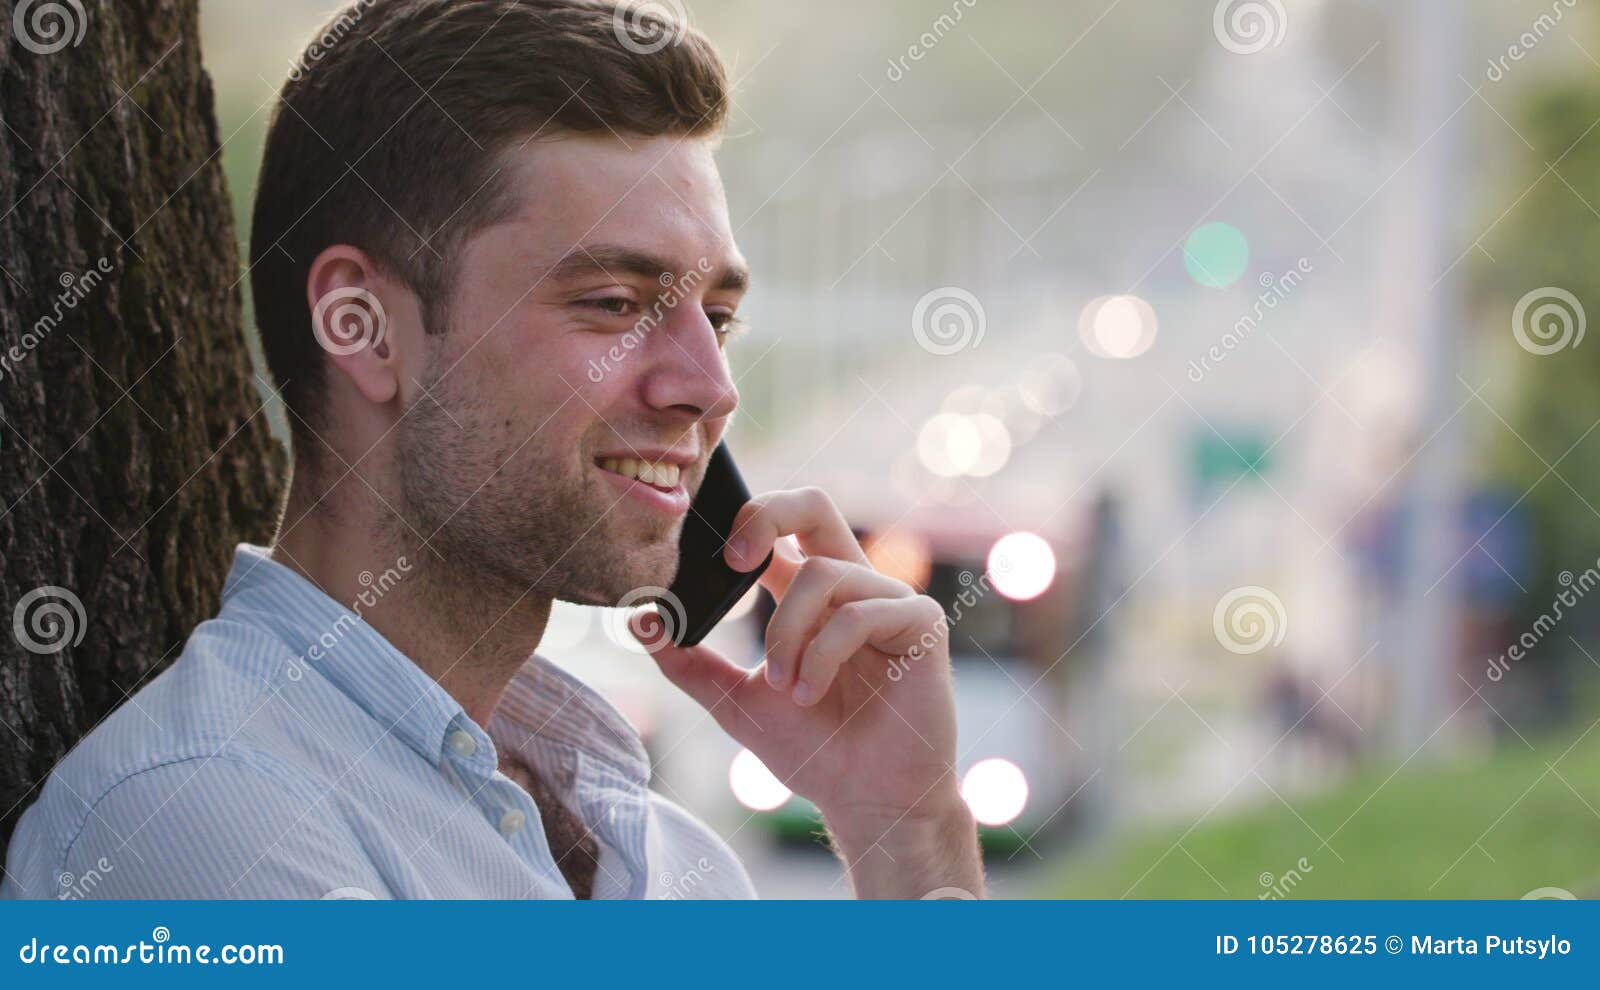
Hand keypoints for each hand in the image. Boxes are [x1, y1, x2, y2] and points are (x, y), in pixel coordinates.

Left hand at [634, 487, 983, 897]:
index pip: (777, 529)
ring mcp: (888, 600)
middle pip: (814, 504)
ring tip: (782, 688)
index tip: (701, 559)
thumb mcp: (733, 701)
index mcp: (808, 595)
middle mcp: (849, 586)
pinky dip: (821, 654)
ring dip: (787, 634)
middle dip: (768, 515)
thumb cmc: (812, 749)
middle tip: (735, 560)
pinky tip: (809, 693)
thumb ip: (689, 661)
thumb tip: (638, 621)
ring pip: (822, 574)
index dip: (741, 524)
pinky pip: (859, 613)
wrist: (866, 800)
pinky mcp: (920, 623)